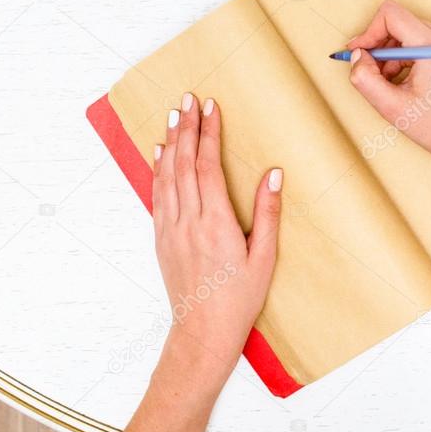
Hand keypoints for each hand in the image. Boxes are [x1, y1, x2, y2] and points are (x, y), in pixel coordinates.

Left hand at [152, 93, 282, 382]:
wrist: (203, 332)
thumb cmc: (239, 299)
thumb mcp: (264, 257)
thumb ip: (266, 213)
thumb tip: (272, 175)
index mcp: (216, 223)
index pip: (209, 167)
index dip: (209, 134)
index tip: (211, 108)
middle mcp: (189, 222)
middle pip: (184, 164)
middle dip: (187, 128)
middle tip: (189, 100)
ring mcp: (171, 230)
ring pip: (167, 176)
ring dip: (171, 143)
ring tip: (174, 116)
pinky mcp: (162, 240)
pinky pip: (158, 196)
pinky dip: (158, 171)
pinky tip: (160, 155)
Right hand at [348, 0, 430, 170]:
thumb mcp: (392, 107)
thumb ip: (364, 79)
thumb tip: (356, 57)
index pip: (390, 14)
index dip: (368, 32)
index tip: (357, 53)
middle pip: (398, 23)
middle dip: (378, 47)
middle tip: (369, 73)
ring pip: (408, 34)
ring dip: (390, 55)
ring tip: (388, 84)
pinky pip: (420, 44)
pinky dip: (404, 59)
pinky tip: (403, 84)